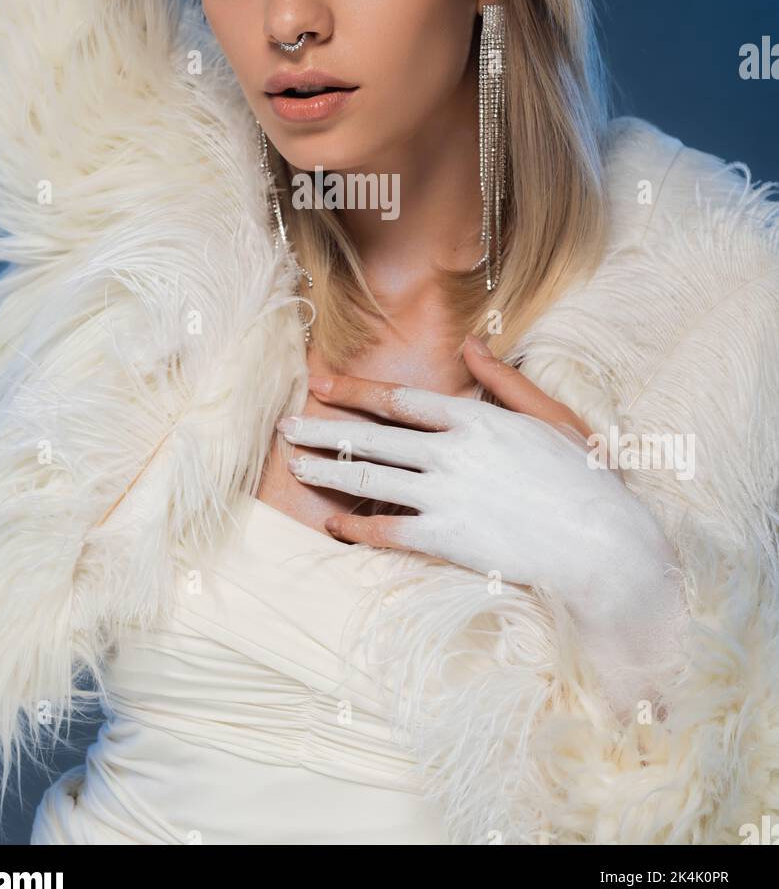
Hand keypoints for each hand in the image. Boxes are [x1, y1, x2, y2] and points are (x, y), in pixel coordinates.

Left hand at [277, 336, 674, 617]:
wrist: (603, 544)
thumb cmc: (583, 478)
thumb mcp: (549, 415)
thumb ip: (503, 380)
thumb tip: (470, 344)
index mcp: (475, 420)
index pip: (398, 401)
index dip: (354, 392)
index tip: (320, 385)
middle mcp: (451, 454)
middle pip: (371, 438)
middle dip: (321, 431)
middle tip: (284, 428)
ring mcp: (446, 497)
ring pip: (369, 481)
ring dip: (325, 472)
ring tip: (294, 468)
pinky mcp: (448, 540)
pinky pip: (388, 531)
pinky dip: (356, 528)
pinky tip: (333, 524)